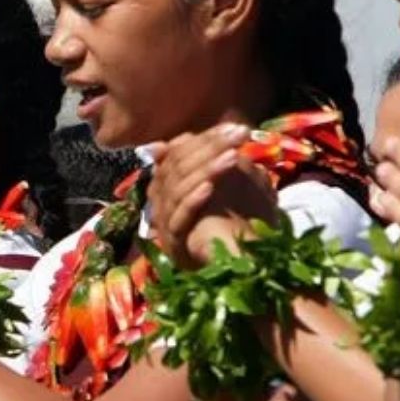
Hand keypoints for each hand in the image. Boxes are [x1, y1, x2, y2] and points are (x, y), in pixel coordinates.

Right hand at [146, 123, 280, 268]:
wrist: (238, 271)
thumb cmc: (231, 228)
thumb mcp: (217, 190)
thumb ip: (200, 166)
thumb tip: (171, 141)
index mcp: (167, 192)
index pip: (176, 157)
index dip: (203, 141)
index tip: (231, 129)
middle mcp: (161, 208)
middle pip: (175, 170)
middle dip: (208, 149)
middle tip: (238, 134)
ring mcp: (166, 228)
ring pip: (177, 191)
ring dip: (206, 170)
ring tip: (233, 156)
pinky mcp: (175, 246)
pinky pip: (180, 219)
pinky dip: (194, 200)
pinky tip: (212, 187)